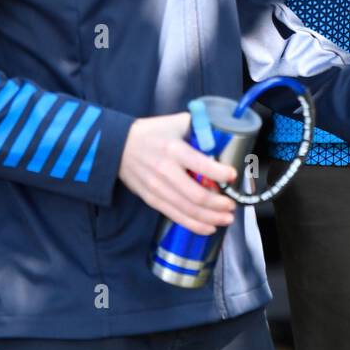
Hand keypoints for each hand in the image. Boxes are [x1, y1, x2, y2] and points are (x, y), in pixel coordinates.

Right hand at [119, 113, 237, 234]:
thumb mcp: (174, 122)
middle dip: (219, 204)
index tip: (233, 176)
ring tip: (226, 219)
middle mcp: (166, 171)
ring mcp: (157, 188)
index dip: (221, 174)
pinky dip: (193, 224)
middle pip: (197, 195)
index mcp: (174, 150)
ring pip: (187, 210)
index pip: (202, 165)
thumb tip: (220, 133)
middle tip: (232, 205)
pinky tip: (208, 228)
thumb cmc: (150, 133)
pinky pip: (174, 215)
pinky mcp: (151, 199)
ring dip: (210, 218)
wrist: (116, 146)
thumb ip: (198, 126)